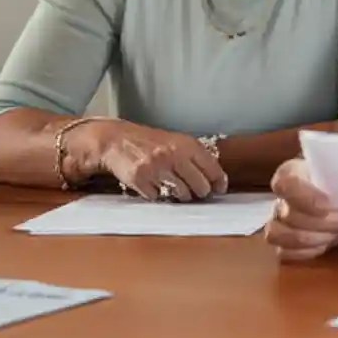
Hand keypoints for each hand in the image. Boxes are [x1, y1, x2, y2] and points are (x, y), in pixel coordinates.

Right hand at [75, 120, 227, 201]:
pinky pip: (159, 197)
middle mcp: (173, 155)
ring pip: (182, 194)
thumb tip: (216, 178)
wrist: (117, 140)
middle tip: (197, 192)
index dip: (218, 182)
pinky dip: (158, 194)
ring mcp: (156, 168)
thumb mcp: (176, 141)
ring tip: (175, 188)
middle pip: (200, 186)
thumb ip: (194, 155)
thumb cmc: (150, 142)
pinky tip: (154, 185)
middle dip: (201, 192)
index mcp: (185, 144)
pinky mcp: (141, 180)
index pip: (211, 167)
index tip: (220, 189)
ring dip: (181, 196)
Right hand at [264, 159, 337, 260]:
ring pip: (276, 234)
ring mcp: (281, 219)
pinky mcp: (287, 240)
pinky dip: (304, 253)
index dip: (304, 196)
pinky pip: (283, 253)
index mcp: (294, 171)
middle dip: (318, 223)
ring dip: (308, 240)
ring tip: (337, 234)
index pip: (283, 183)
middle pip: (285, 214)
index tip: (331, 203)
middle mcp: (281, 195)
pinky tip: (327, 244)